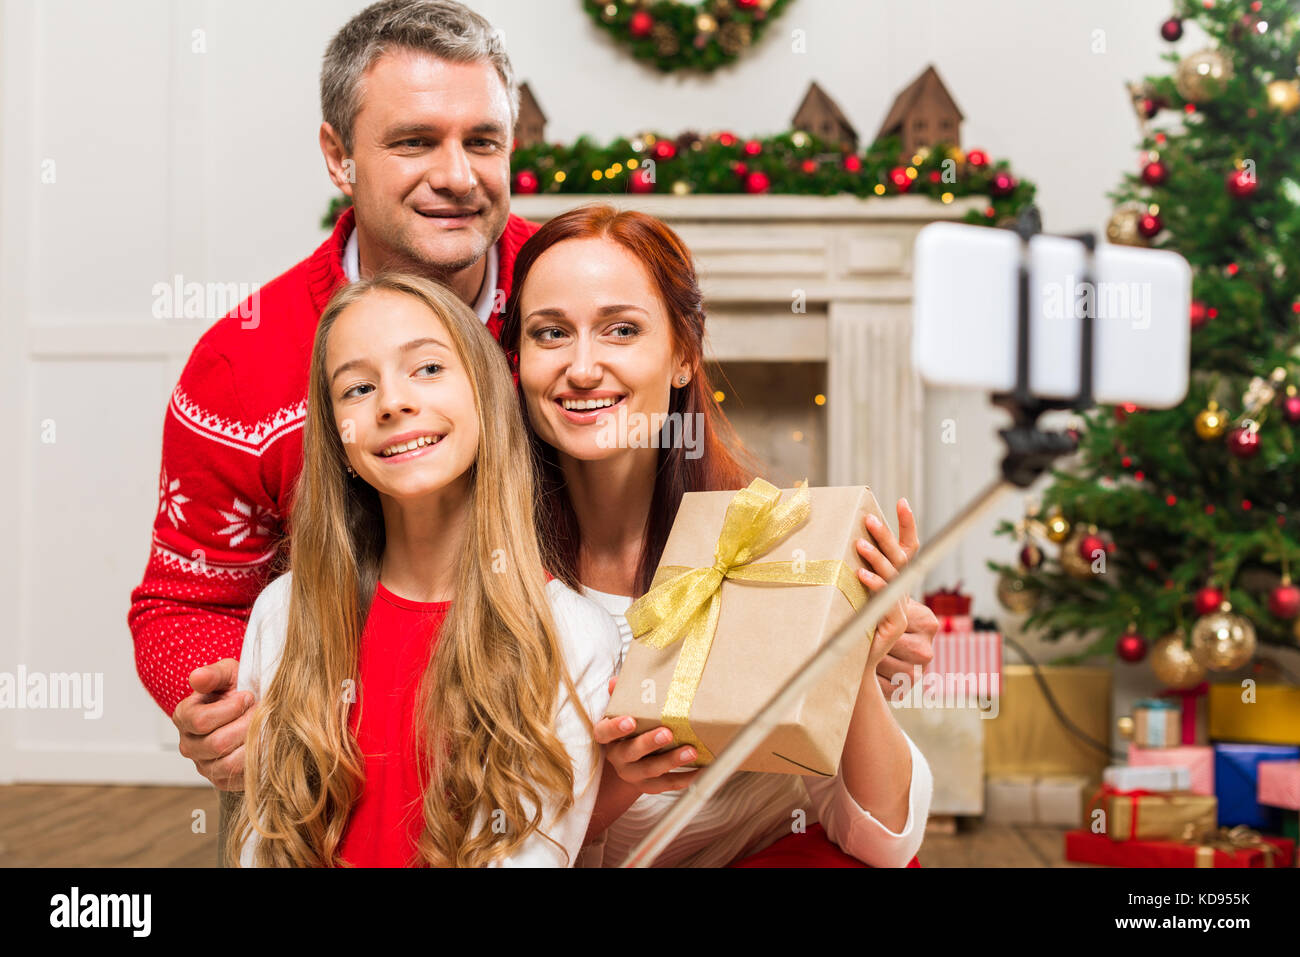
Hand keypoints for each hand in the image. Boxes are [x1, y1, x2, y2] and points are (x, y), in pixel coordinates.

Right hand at [173, 658, 253, 790]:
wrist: (254, 709)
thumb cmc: (238, 689)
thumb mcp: (228, 674)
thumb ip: (213, 675)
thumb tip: (197, 677)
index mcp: (184, 717)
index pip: (202, 721)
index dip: (231, 708)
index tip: (248, 696)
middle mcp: (189, 745)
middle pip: (217, 744)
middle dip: (246, 725)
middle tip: (261, 712)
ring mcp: (204, 766)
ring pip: (229, 764)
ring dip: (254, 743)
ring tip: (265, 727)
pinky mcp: (222, 780)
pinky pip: (240, 778)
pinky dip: (258, 761)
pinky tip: (266, 743)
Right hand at [594, 676, 699, 795]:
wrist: (630, 761)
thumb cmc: (630, 728)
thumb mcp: (621, 711)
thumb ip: (619, 696)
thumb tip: (616, 680)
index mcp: (609, 738)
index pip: (604, 733)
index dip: (615, 728)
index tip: (630, 720)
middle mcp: (618, 758)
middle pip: (630, 752)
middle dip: (649, 743)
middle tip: (667, 733)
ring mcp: (633, 774)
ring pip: (650, 771)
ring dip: (671, 761)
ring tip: (691, 751)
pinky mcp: (648, 786)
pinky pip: (668, 785)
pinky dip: (685, 779)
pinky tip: (700, 770)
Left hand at [854, 499, 936, 692]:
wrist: (849, 662)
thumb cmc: (844, 623)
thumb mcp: (846, 591)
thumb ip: (847, 569)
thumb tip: (826, 540)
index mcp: (892, 581)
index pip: (907, 548)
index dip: (907, 525)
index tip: (901, 501)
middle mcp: (901, 592)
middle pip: (899, 558)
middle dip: (885, 535)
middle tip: (869, 518)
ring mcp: (900, 609)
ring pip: (892, 576)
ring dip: (875, 558)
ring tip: (859, 543)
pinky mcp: (895, 625)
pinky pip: (885, 600)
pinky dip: (874, 585)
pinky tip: (860, 575)